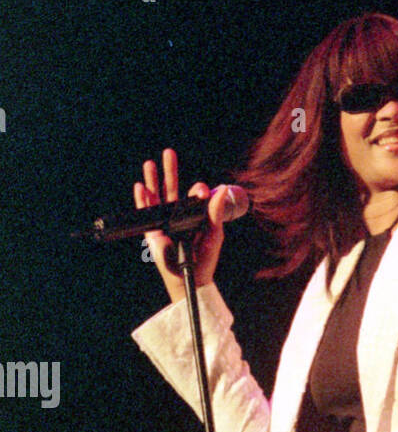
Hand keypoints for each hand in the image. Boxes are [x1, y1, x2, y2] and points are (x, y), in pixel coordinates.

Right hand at [134, 147, 229, 302]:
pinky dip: (142, 200)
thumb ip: (216, 213)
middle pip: (172, 189)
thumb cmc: (205, 259)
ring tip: (150, 164)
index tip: (200, 190)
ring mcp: (164, 222)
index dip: (196, 190)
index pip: (192, 196)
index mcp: (194, 214)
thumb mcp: (214, 234)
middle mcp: (178, 215)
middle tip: (169, 153)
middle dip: (170, 171)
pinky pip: (145, 213)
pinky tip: (141, 187)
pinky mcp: (152, 232)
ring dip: (152, 180)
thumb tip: (223, 191)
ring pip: (157, 197)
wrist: (191, 278)